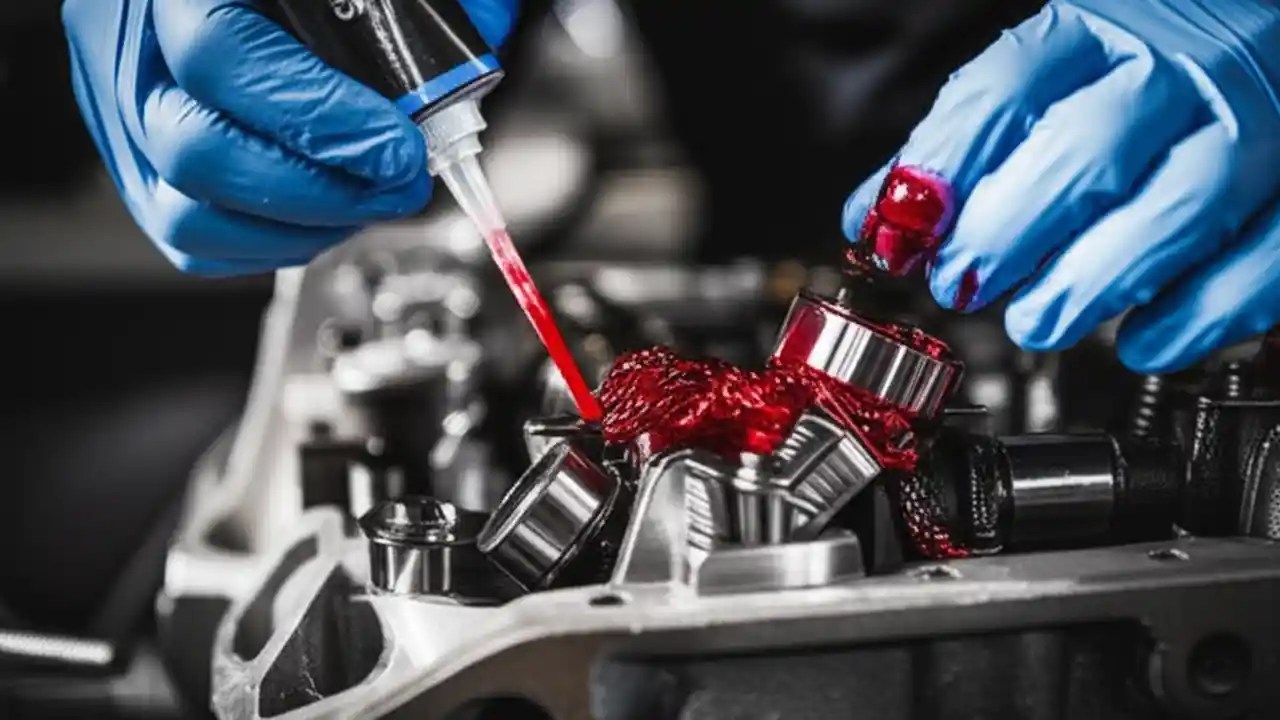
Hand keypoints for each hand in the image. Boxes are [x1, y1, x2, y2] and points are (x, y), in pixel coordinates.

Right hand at [63, 0, 517, 275]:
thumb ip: (414, 8)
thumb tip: (468, 61)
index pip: (220, 57)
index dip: (319, 118)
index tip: (399, 148)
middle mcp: (126, 44)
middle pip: (192, 149)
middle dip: (320, 190)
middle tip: (400, 186)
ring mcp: (119, 107)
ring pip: (183, 212)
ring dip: (298, 228)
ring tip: (371, 203)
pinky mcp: (136, 160)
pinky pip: (188, 235)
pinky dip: (269, 243)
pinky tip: (328, 216)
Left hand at [843, 0, 1279, 372]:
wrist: (1271, 38)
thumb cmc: (1140, 75)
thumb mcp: (1047, 80)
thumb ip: (962, 146)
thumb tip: (879, 217)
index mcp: (1097, 33)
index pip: (1006, 87)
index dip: (943, 166)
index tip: (902, 231)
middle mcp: (1179, 72)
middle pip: (1086, 147)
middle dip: (1008, 229)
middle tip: (963, 283)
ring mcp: (1254, 129)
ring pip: (1182, 203)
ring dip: (1094, 278)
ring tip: (1037, 321)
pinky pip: (1264, 259)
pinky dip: (1199, 313)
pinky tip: (1141, 343)